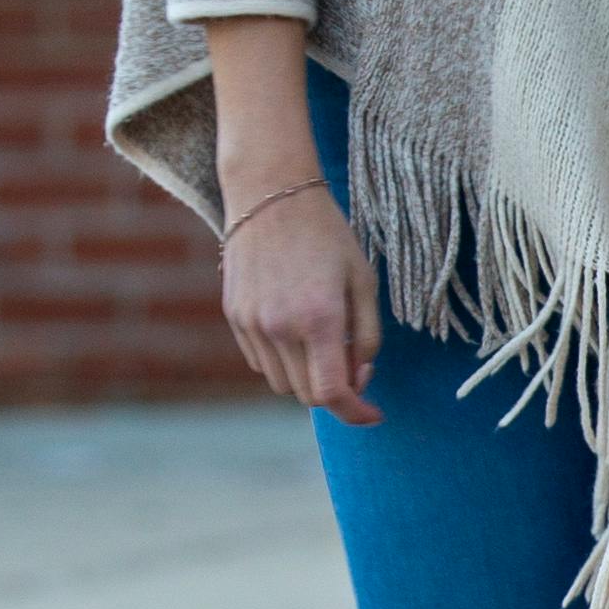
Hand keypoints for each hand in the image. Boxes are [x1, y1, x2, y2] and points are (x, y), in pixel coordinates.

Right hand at [223, 173, 382, 421]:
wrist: (270, 194)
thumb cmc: (327, 234)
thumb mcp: (363, 280)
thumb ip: (368, 336)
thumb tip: (359, 377)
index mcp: (319, 318)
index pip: (332, 393)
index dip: (356, 413)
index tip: (374, 414)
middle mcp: (279, 328)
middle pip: (308, 395)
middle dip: (335, 390)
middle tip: (354, 361)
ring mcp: (251, 324)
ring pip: (282, 383)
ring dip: (306, 376)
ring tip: (322, 338)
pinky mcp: (234, 317)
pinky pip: (260, 362)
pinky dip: (282, 360)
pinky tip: (294, 327)